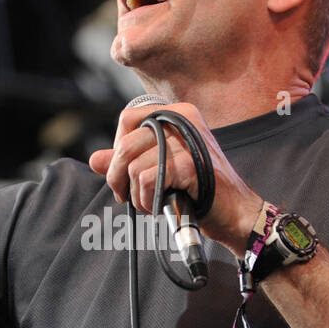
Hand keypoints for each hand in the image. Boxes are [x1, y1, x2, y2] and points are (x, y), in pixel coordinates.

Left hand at [88, 102, 263, 258]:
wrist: (235, 213)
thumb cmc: (199, 190)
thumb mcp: (159, 170)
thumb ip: (127, 161)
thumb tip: (94, 159)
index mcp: (177, 114)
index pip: (128, 118)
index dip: (117, 147)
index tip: (123, 172)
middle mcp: (183, 119)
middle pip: (126, 144)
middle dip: (117, 177)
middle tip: (126, 196)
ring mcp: (189, 141)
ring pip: (134, 167)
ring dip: (136, 195)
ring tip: (151, 203)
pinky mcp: (191, 164)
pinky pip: (149, 180)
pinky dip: (148, 200)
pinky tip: (159, 207)